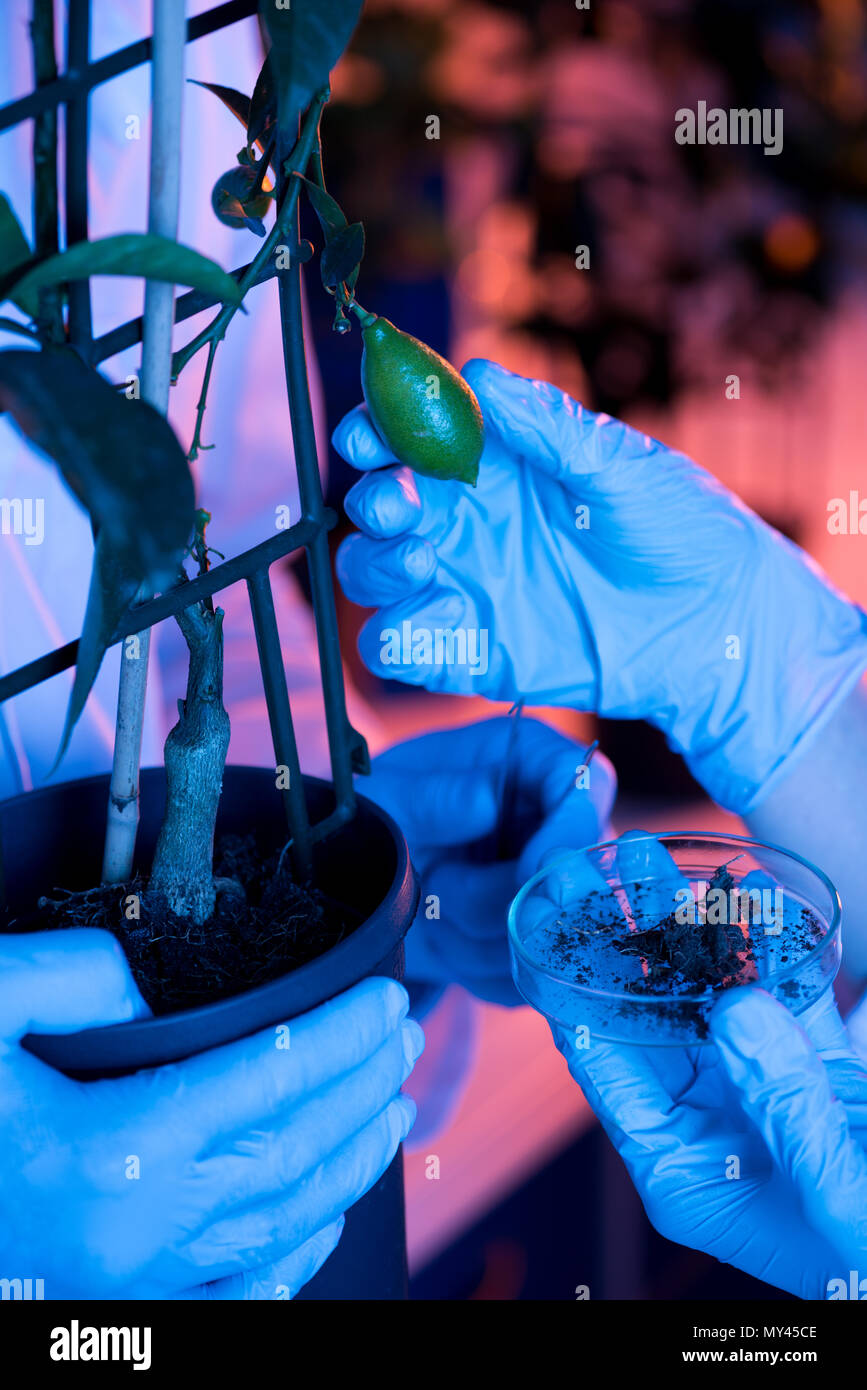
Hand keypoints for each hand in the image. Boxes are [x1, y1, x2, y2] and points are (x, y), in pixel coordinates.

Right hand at [0, 930, 422, 1298]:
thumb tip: (145, 983)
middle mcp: (137, 1239)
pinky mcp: (114, 1314)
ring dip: (349, 1161)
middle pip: (291, 1153)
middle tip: (404, 1033)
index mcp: (111, 1158)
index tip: (384, 996)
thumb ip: (71, 974)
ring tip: (392, 1105)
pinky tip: (317, 1220)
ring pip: (278, 1225)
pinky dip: (290, 1252)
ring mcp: (131, 1292)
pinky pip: (233, 1294)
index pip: (267, 1082)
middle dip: (362, 1087)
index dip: (338, 1036)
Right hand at [335, 361, 866, 811]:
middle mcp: (471, 523)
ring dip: (373, 562)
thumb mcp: (618, 464)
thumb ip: (546, 425)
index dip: (378, 430)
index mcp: (498, 466)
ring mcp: (467, 588)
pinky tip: (440, 617)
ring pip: (372, 572)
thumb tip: (479, 376)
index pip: (411, 438)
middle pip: (377, 504)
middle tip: (404, 501)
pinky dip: (393, 634)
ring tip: (423, 560)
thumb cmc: (682, 530)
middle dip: (372, 497)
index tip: (370, 434)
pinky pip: (399, 646)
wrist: (720, 626)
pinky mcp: (473, 652)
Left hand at [363, 716, 615, 1005]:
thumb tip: (489, 800)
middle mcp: (554, 821)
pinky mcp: (540, 946)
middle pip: (578, 875)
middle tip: (439, 885)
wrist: (357, 880)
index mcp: (527, 759)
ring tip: (427, 898)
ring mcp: (554, 887)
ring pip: (549, 935)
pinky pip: (530, 977)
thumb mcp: (386, 798)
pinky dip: (475, 967)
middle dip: (506, 897)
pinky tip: (442, 937)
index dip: (569, 833)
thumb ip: (435, 797)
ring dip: (473, 931)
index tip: (530, 870)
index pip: (588, 785)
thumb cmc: (374, 819)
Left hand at [546, 835, 866, 1298]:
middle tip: (593, 870)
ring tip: (651, 859)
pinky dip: (768, 941)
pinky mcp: (820, 1068)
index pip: (606, 1071)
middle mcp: (711, 1126)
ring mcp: (763, 1090)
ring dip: (684, 927)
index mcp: (684, 1171)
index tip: (546, 924)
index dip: (573, 994)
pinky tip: (747, 885)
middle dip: (621, 941)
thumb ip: (783, 1103)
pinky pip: (785, 993)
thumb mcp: (833, 1194)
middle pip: (648, 1018)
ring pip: (710, 995)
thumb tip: (734, 1008)